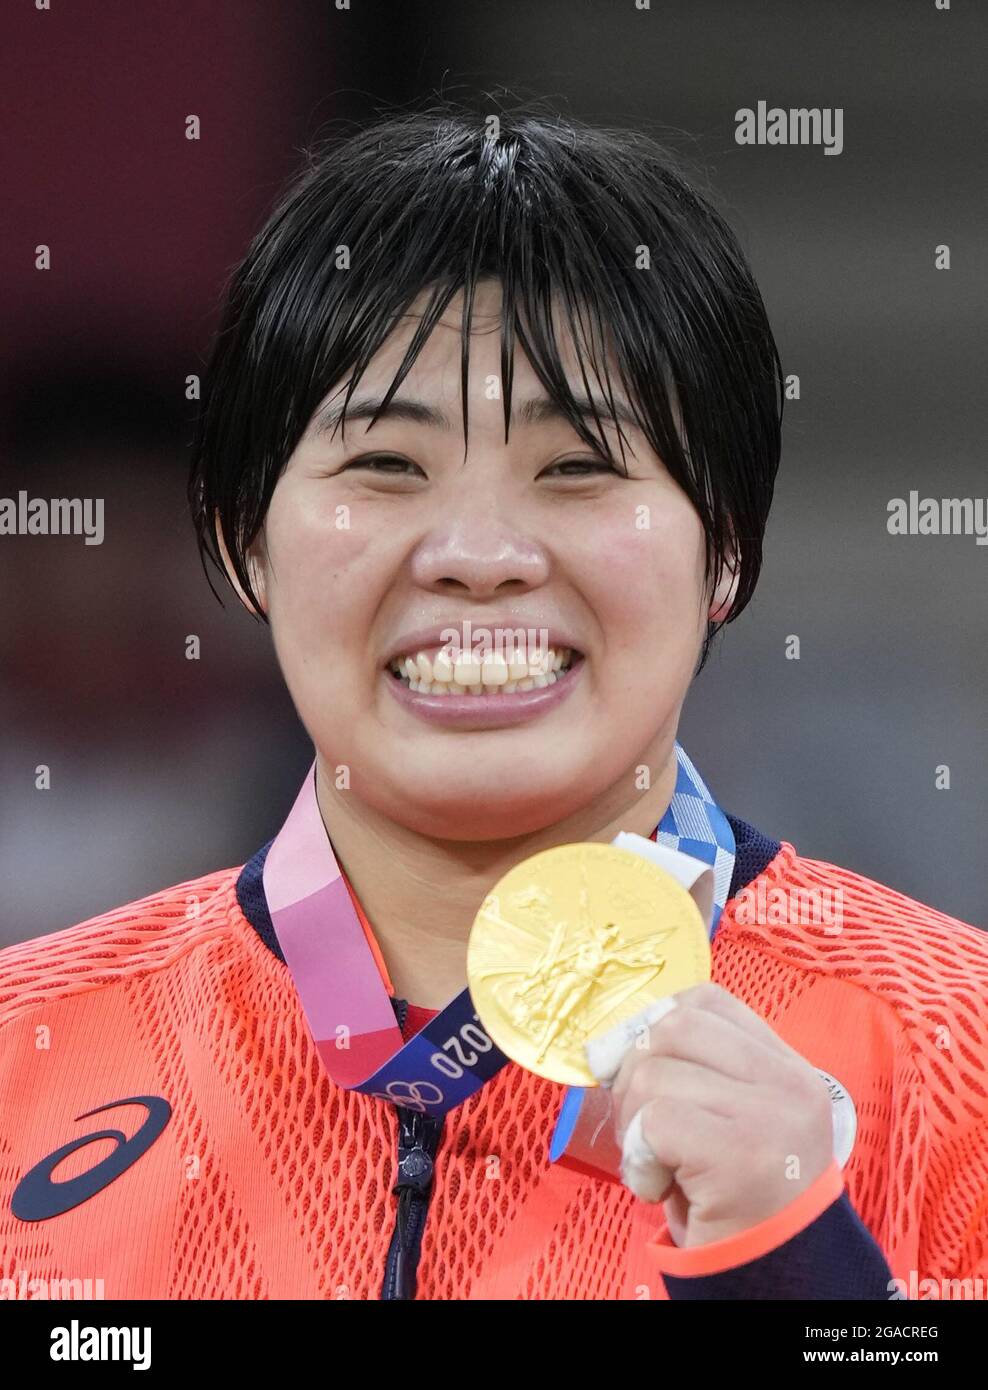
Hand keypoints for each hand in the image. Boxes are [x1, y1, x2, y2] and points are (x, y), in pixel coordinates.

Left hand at [607, 982, 833, 1247]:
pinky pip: (655, 1121)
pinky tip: (660, 1188)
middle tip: (641, 1128)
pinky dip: (640, 1159)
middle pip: (672, 1027)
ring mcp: (769, 1116)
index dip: (654, 1025)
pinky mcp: (741, 1155)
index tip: (637, 1069)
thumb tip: (608, 1044)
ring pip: (654, 1075)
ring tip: (657, 1164)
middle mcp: (787, 1082)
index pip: (706, 1002)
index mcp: (785, 1066)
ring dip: (632, 1125)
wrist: (777, 1279)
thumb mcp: (729, 1118)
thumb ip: (692, 1070)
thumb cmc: (735, 1198)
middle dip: (633, 1074)